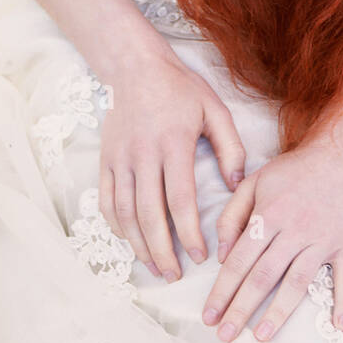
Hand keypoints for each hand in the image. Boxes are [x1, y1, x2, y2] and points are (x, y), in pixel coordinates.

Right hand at [97, 37, 246, 281]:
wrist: (135, 67)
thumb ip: (231, 147)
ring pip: (125, 212)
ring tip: (154, 266)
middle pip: (149, 214)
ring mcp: (120, 157)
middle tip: (175, 275)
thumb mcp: (215, 109)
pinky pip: (106, 200)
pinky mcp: (105, 159)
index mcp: (174, 143)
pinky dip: (116, 225)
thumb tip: (237, 186)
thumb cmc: (180, 89)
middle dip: (162, 251)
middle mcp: (143, 153)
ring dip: (138, 244)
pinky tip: (130, 241)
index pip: (180, 200)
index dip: (189, 233)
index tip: (201, 255)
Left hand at [201, 139, 342, 342]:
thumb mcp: (254, 181)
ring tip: (261, 335)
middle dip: (241, 308)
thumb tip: (222, 255)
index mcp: (269, 214)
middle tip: (225, 335)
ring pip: (298, 282)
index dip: (222, 289)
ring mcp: (322, 239)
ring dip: (279, 312)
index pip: (239, 260)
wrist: (339, 154)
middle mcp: (295, 230)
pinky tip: (339, 326)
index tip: (209, 314)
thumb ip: (232, 216)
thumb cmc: (293, 170)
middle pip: (264, 276)